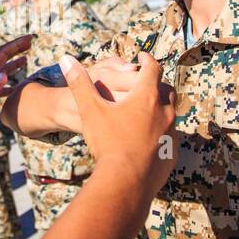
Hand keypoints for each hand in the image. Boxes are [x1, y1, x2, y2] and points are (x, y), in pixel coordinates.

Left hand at [0, 35, 31, 125]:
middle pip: (4, 58)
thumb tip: (5, 76)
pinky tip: (15, 89)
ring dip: (14, 65)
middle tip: (30, 43)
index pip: (4, 52)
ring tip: (25, 60)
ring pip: (3, 71)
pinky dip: (9, 86)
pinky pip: (0, 88)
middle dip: (17, 49)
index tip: (30, 37)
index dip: (17, 44)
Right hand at [61, 52, 175, 194]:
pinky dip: (162, 132)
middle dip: (158, 83)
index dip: (147, 60)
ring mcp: (171, 133)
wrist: (125, 182)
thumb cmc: (108, 143)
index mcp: (146, 97)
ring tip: (147, 110)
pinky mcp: (172, 153)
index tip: (142, 56)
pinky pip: (170, 136)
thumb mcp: (90, 110)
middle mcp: (164, 112)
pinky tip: (149, 138)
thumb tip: (66, 58)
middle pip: (167, 90)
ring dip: (161, 108)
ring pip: (171, 114)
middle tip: (146, 82)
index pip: (152, 69)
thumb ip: (79, 83)